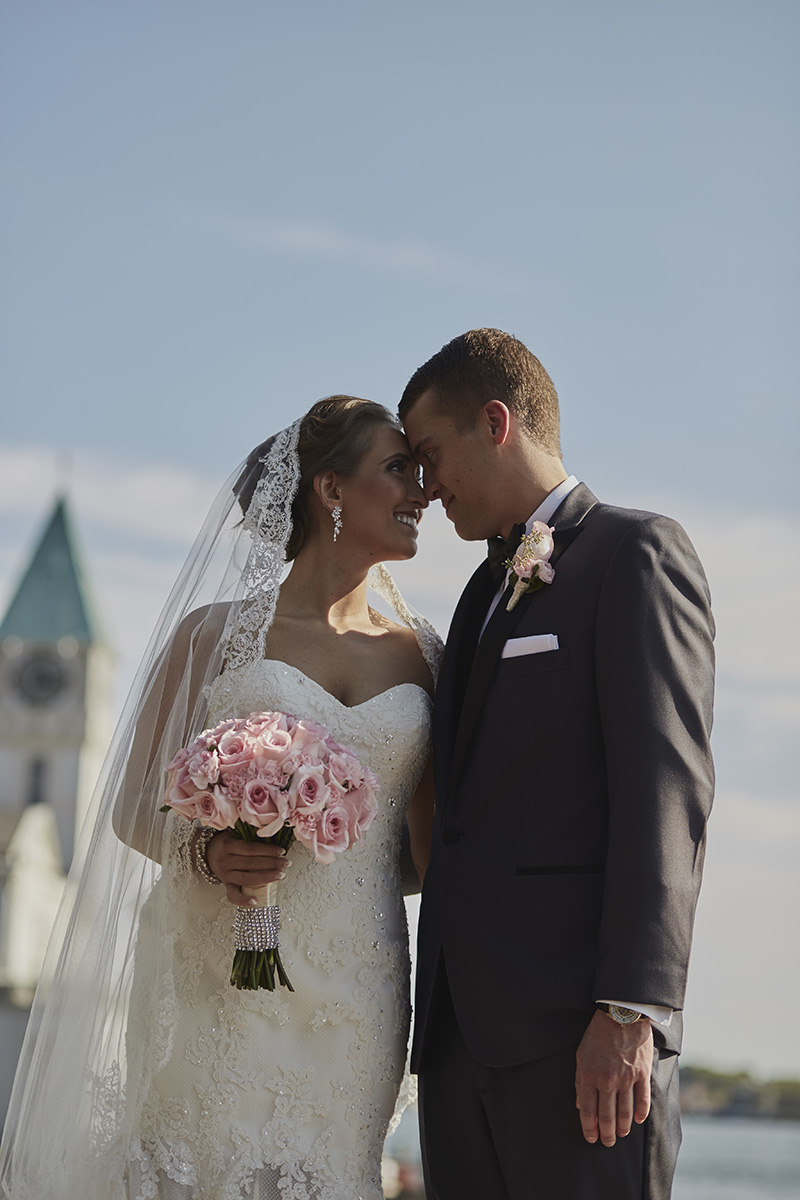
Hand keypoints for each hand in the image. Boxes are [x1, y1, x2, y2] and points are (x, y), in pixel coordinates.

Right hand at [205, 831, 289, 906]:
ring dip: (265, 878)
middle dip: (271, 863)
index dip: (267, 850)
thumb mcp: (234, 833)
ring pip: (246, 878)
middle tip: (286, 863)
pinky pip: (232, 895)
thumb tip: (272, 834)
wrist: (206, 852)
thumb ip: (248, 835)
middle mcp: (225, 861)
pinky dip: (243, 900)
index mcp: (228, 845)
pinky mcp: (225, 885)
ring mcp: (225, 874)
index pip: (250, 849)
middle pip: (251, 864)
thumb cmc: (227, 841)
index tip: (281, 851)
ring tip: (280, 875)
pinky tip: (255, 901)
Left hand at [575, 1009, 653, 1145]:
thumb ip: (581, 1081)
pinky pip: (642, 1100)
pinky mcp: (642, 1074)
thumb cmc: (597, 1035)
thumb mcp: (581, 1055)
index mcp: (589, 1076)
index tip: (591, 1138)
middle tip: (608, 1143)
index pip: (588, 1111)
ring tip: (621, 1134)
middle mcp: (607, 1081)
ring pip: (625, 1112)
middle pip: (606, 1116)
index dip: (589, 1128)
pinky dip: (641, 1113)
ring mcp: (626, 1079)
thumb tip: (580, 1105)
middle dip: (607, 1134)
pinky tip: (638, 1121)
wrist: (620, 1016)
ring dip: (623, 1127)